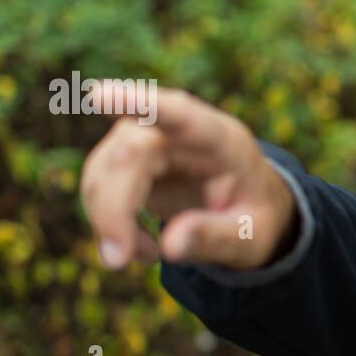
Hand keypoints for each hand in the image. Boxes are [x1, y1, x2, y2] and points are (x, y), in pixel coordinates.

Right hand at [79, 83, 295, 269]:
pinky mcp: (131, 160)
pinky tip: (141, 247)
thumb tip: (171, 246)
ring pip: (103, 169)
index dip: (141, 104)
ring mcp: (151, 141)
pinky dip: (109, 222)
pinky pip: (100, 185)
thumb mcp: (250, 238)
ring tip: (145, 256)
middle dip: (114, 208)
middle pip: (129, 154)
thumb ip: (215, 239)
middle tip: (119, 261)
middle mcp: (181, 132)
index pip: (180, 114)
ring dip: (108, 220)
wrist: (250, 211)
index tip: (99, 95)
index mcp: (223, 140)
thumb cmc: (256, 218)